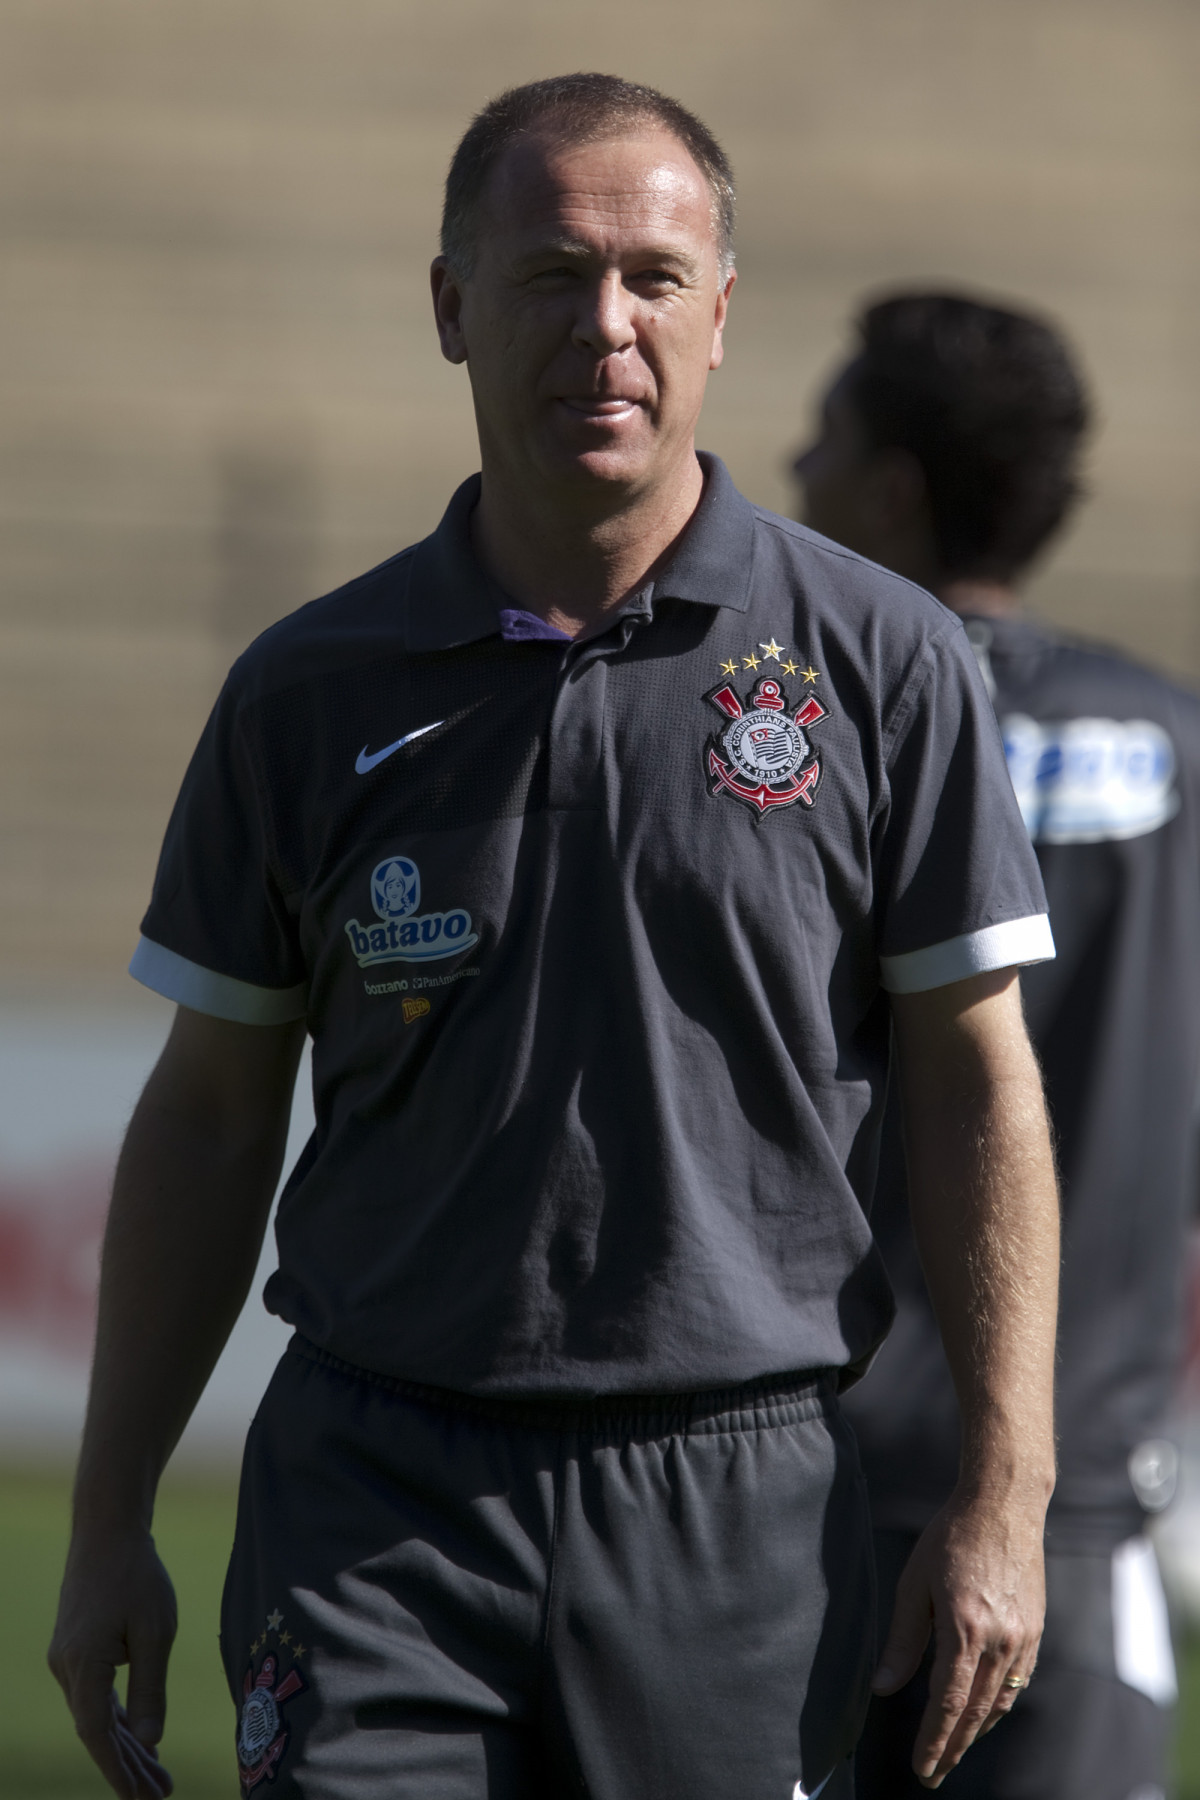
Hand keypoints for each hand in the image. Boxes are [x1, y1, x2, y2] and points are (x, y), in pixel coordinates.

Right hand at [49, 1526, 177, 1797]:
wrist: (107, 1529)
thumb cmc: (137, 1575)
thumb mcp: (156, 1631)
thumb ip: (150, 1688)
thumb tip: (149, 1741)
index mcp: (82, 1666)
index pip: (97, 1734)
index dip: (118, 1771)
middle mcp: (66, 1668)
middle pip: (98, 1731)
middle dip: (129, 1767)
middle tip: (162, 1795)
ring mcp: (67, 1660)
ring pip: (97, 1715)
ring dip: (126, 1746)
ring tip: (159, 1778)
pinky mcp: (75, 1650)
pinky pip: (96, 1695)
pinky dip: (119, 1718)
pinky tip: (141, 1740)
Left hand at [871, 1493, 1043, 1787]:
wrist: (1004, 1506)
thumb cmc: (950, 1537)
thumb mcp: (915, 1583)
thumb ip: (902, 1640)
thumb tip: (883, 1688)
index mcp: (965, 1627)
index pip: (947, 1702)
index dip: (933, 1740)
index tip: (922, 1768)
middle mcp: (999, 1640)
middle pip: (975, 1712)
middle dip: (953, 1748)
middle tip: (934, 1775)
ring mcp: (1023, 1638)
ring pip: (999, 1702)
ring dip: (975, 1732)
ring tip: (953, 1752)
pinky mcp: (1035, 1632)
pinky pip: (1017, 1683)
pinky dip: (998, 1706)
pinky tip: (982, 1715)